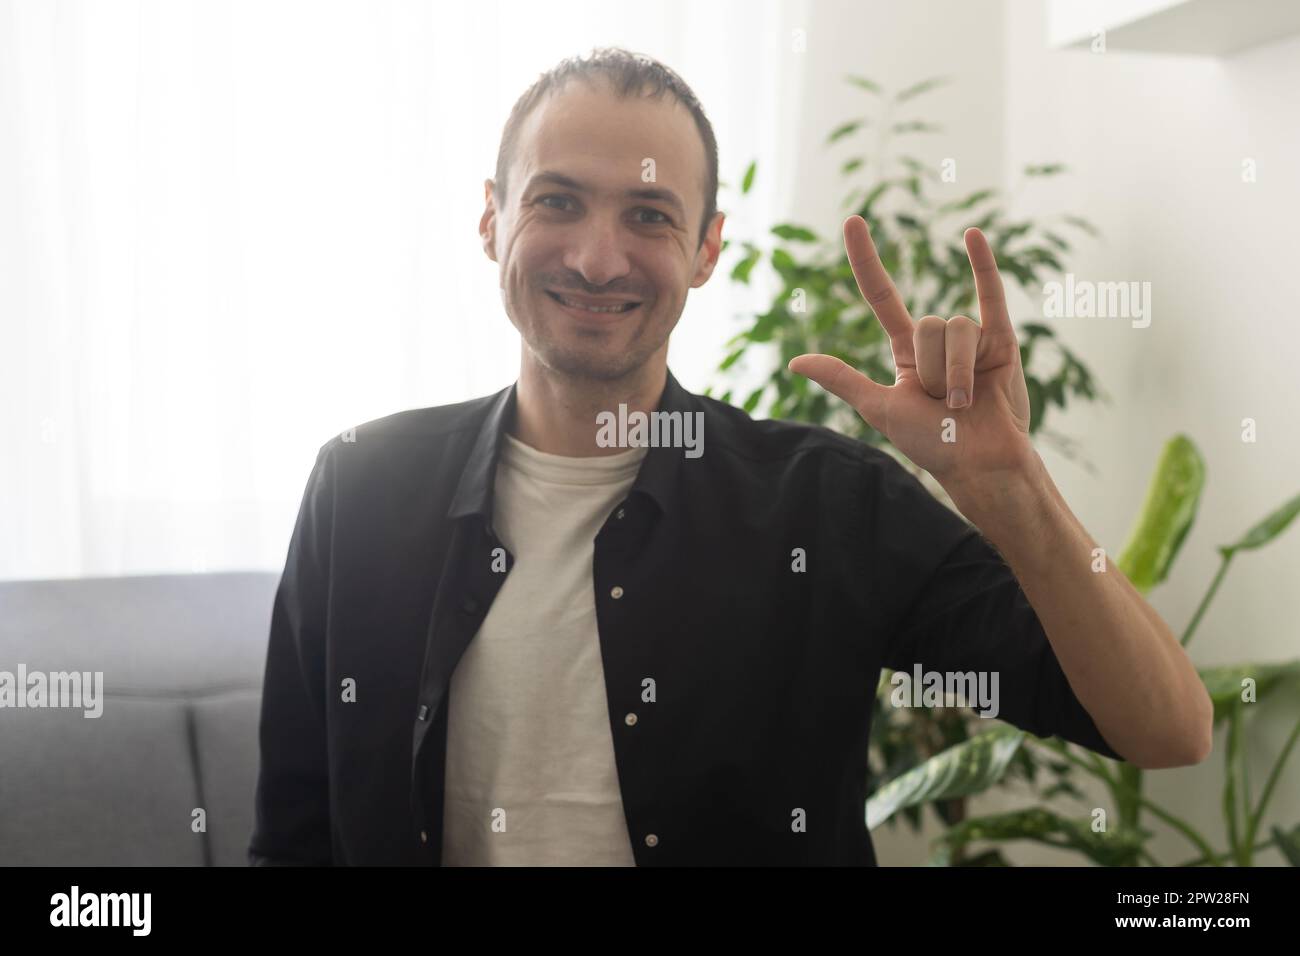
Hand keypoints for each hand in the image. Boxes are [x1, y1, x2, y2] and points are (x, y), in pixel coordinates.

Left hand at [789, 216, 1034, 488]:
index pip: (882, 295)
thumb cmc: (932, 443)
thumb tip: (796, 362)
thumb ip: (843, 380)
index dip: (866, 259)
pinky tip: (972, 234)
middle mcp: (938, 340)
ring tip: (965, 403)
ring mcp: (971, 338)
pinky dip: (983, 265)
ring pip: (954, 329)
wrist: (980, 463)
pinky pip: (992, 296)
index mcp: (906, 353)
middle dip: (931, 370)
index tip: (853, 220)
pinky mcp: (1002, 340)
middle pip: (926, 326)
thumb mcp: (880, 409)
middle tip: (941, 404)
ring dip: (956, 373)